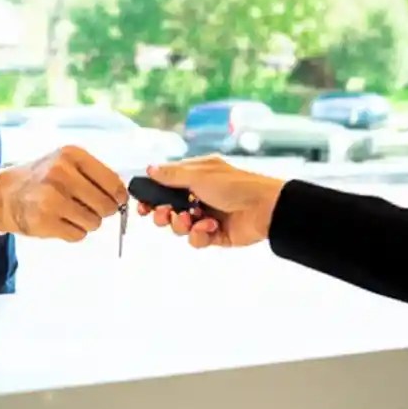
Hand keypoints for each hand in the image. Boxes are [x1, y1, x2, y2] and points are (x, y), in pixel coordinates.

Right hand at [0, 146, 127, 241]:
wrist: (4, 195)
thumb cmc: (42, 179)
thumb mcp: (66, 162)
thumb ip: (95, 174)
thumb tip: (123, 196)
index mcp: (71, 155)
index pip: (113, 182)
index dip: (119, 196)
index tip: (116, 200)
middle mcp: (60, 174)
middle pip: (106, 205)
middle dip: (103, 211)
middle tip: (90, 208)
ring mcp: (51, 198)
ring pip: (94, 222)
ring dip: (87, 222)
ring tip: (71, 213)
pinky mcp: (44, 221)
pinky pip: (78, 235)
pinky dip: (74, 232)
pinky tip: (60, 222)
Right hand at [138, 155, 285, 247]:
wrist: (265, 209)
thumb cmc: (235, 185)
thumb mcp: (200, 175)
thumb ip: (172, 175)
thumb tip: (150, 168)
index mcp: (196, 176)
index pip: (165, 185)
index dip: (152, 195)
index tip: (142, 204)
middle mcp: (199, 195)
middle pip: (168, 209)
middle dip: (163, 214)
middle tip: (166, 214)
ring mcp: (206, 215)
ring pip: (180, 227)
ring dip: (182, 225)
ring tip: (192, 220)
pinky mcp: (215, 234)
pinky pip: (196, 239)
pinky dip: (199, 235)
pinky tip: (210, 227)